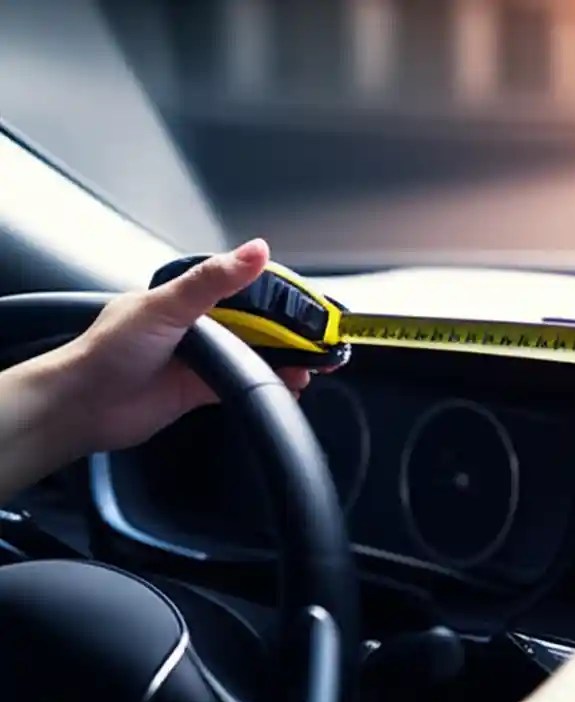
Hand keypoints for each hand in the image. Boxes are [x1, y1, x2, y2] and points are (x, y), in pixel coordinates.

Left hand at [51, 238, 314, 452]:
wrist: (82, 406)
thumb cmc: (108, 350)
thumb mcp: (166, 305)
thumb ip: (214, 280)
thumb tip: (257, 249)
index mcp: (187, 297)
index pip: (244, 290)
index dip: (278, 299)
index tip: (309, 308)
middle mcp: (196, 326)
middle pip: (254, 326)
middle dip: (288, 333)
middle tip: (319, 341)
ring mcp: (198, 358)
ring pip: (252, 355)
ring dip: (281, 361)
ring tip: (311, 367)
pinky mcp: (198, 390)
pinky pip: (241, 383)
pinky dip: (265, 384)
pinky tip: (286, 387)